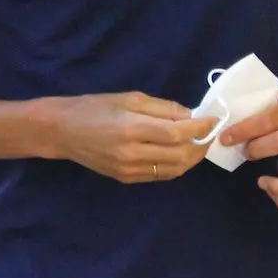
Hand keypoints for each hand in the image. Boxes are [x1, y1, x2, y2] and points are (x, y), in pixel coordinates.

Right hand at [54, 93, 209, 184]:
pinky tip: (181, 154)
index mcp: (131, 128)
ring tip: (199, 144)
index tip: (214, 120)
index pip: (177, 133)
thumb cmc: (95, 107)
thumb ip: (163, 108)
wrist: (63, 131)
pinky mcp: (127, 179)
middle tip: (210, 133)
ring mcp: (129, 170)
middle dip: (201, 145)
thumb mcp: (130, 98)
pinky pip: (161, 175)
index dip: (200, 128)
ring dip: (192, 158)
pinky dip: (177, 165)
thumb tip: (192, 115)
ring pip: (174, 169)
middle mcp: (132, 153)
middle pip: (180, 155)